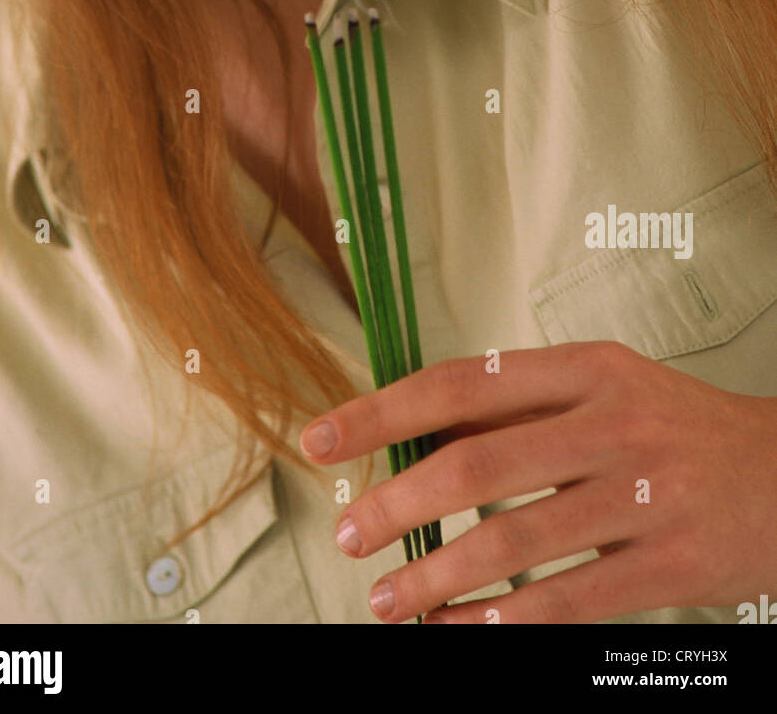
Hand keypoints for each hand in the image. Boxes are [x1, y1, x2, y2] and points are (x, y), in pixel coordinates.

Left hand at [298, 342, 776, 622]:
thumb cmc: (677, 430)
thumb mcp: (607, 391)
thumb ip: (521, 411)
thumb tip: (417, 440)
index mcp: (587, 369)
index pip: (462, 382)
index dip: (383, 411)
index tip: (322, 439)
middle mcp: (613, 422)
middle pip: (477, 465)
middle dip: (398, 506)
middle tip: (350, 536)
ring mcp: (646, 494)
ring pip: (515, 541)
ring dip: (436, 575)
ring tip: (388, 598)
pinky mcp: (672, 563)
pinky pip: (569, 600)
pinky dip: (503, 621)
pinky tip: (459, 629)